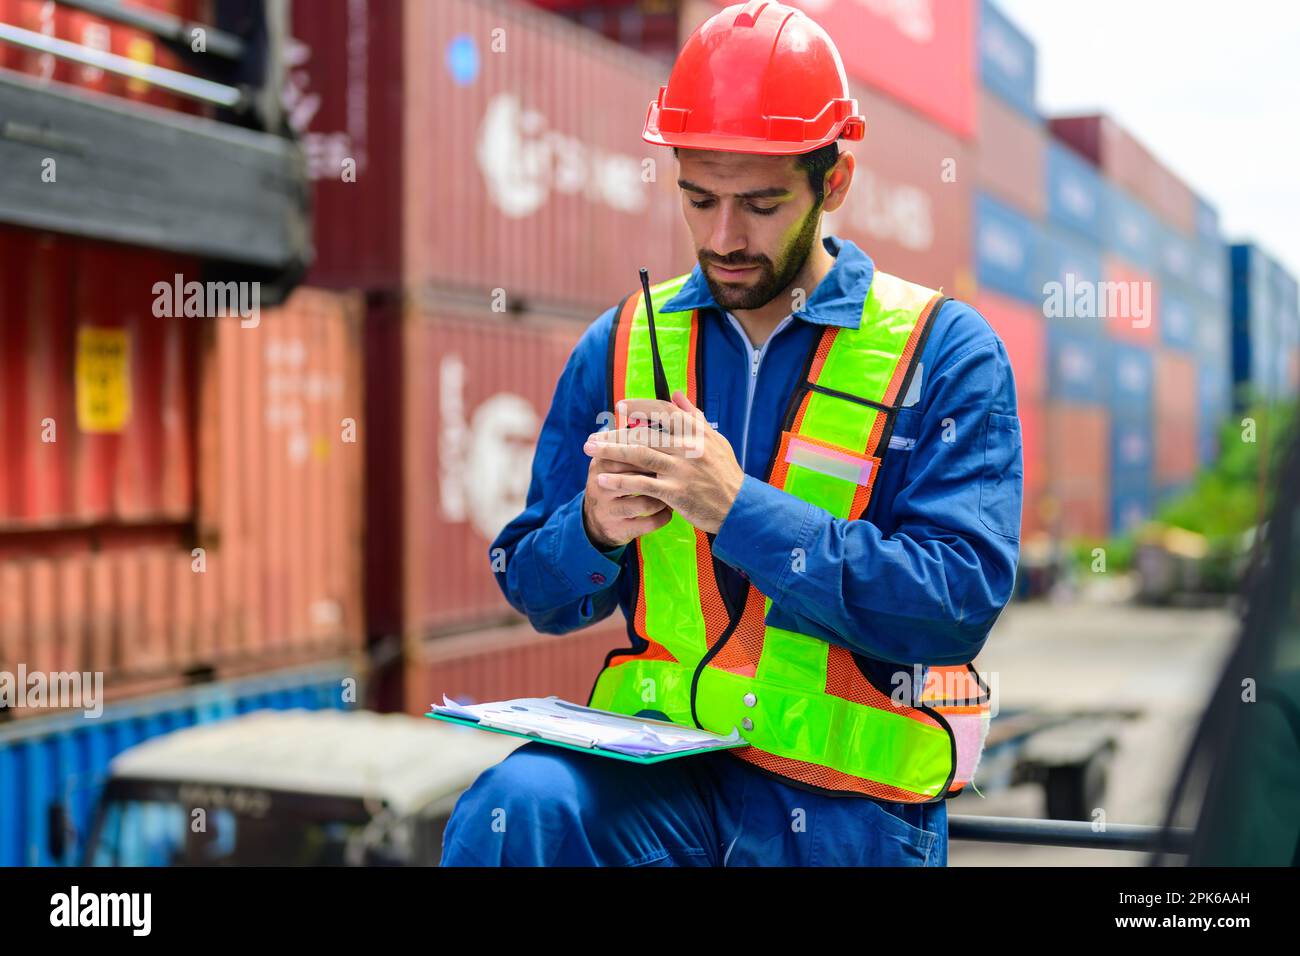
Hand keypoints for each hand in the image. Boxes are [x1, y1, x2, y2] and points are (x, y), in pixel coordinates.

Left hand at [582, 391, 743, 534]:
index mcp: (696, 431)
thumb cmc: (726, 474)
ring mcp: (681, 470)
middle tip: (593, 436)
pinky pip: (642, 484)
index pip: (662, 410)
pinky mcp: (675, 492)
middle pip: (644, 433)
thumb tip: (677, 394)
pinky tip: (602, 479)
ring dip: (610, 452)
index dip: (639, 406)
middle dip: (615, 434)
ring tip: (589, 450)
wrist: (739, 507)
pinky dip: (620, 481)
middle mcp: (687, 447)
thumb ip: (694, 417)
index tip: (619, 406)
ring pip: (639, 455)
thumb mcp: (716, 441)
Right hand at [582, 451, 672, 549]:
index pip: (631, 453)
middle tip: (679, 475)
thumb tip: (662, 421)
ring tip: (673, 494)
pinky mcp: (617, 529)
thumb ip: (631, 442)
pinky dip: (662, 517)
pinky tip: (669, 511)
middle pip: (638, 476)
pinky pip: (647, 523)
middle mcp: (599, 485)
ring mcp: (607, 509)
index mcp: (600, 463)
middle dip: (661, 476)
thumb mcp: (613, 461)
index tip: (674, 454)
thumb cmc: (614, 482)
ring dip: (664, 499)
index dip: (656, 454)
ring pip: (645, 502)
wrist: (596, 521)